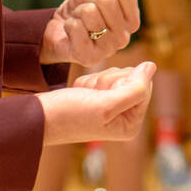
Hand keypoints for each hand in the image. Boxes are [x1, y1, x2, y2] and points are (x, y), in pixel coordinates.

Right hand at [39, 62, 156, 143]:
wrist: (38, 117)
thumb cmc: (69, 115)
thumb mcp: (105, 105)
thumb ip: (134, 88)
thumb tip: (152, 67)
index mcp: (131, 124)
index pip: (144, 86)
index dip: (123, 81)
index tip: (103, 94)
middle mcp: (124, 117)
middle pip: (131, 78)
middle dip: (109, 80)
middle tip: (91, 95)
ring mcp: (111, 108)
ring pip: (116, 74)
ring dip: (97, 80)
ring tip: (84, 96)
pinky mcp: (98, 99)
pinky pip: (101, 76)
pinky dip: (88, 81)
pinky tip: (79, 93)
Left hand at [41, 0, 140, 65]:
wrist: (59, 29)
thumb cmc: (83, 8)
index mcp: (132, 20)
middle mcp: (124, 37)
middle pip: (106, 0)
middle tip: (86, 10)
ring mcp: (107, 49)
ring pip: (89, 12)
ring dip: (78, 12)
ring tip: (80, 21)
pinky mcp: (89, 57)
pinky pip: (76, 27)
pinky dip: (69, 24)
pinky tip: (72, 32)